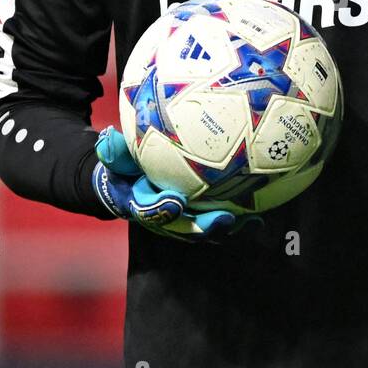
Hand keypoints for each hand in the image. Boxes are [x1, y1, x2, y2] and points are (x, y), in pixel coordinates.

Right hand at [92, 126, 263, 242]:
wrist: (132, 183)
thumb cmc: (126, 167)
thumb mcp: (117, 158)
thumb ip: (114, 151)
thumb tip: (107, 137)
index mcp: (141, 205)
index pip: (149, 210)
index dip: (162, 209)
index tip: (175, 200)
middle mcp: (165, 218)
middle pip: (184, 228)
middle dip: (203, 227)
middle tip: (222, 218)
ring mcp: (185, 221)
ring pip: (205, 229)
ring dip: (226, 227)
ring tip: (248, 220)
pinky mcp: (201, 217)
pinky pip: (221, 220)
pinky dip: (240, 218)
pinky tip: (260, 212)